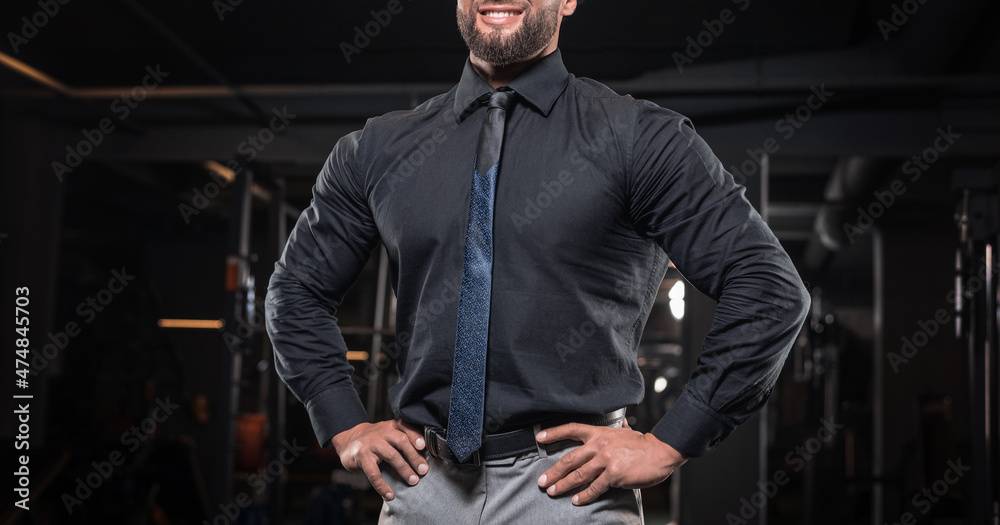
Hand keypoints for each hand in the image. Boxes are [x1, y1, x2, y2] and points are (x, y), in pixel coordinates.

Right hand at [331, 419, 427, 499]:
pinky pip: (374, 473)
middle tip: (423, 470)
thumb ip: (403, 438)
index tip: (423, 446)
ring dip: (404, 470)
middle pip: (401, 441)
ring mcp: (371, 444)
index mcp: (391, 426)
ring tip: (413, 481)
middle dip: (414, 456)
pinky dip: (382, 485)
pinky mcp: (362, 457)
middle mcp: (382, 432)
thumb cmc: (374, 440)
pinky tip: (389, 494)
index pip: (405, 426)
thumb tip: (425, 456)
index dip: (415, 435)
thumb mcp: (388, 433)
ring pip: (391, 456)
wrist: (348, 441)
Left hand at [535, 419, 687, 505]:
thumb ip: (612, 431)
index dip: (554, 433)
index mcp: (599, 433)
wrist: (660, 452)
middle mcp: (599, 445)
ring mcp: (606, 460)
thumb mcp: (623, 431)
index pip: (571, 429)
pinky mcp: (614, 475)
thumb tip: (615, 425)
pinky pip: (595, 487)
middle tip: (543, 481)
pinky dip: (584, 495)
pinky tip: (577, 500)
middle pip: (570, 459)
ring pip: (579, 475)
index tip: (539, 438)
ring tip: (553, 491)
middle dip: (554, 471)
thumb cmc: (642, 444)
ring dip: (564, 485)